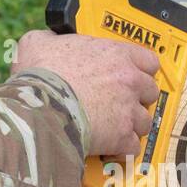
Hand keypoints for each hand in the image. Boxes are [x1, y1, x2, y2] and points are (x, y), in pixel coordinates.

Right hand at [12, 30, 159, 156]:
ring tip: (112, 126)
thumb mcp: (36, 43)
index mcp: (114, 54)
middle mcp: (128, 81)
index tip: (130, 74)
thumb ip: (48, 39)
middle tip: (119, 101)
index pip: (148, 60)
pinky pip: (132, 146)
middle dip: (137, 97)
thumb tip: (47, 40)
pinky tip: (108, 146)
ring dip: (131, 124)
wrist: (40, 106)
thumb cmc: (41, 75)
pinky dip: (121, 148)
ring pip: (144, 120)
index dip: (140, 69)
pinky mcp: (121, 137)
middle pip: (150, 91)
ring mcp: (128, 110)